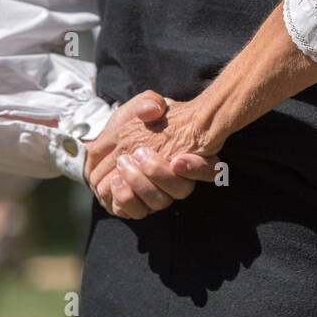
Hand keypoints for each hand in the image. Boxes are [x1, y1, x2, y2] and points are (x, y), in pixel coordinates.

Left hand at [83, 91, 221, 218]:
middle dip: (159, 174)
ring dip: (140, 185)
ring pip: (159, 202)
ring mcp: (159, 196)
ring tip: (123, 165)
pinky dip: (126, 200)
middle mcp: (178, 180)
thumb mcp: (140, 106)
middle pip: (181, 190)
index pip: (210, 170)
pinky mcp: (137, 207)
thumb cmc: (130, 124)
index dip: (199, 169)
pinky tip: (116, 182)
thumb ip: (148, 102)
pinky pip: (137, 213)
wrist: (106, 142)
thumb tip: (154, 110)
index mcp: (188, 156)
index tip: (179, 160)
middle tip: (139, 154)